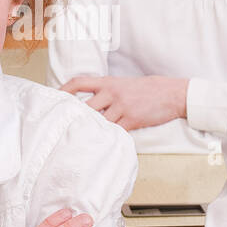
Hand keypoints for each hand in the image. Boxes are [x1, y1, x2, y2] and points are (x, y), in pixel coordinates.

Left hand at [60, 75, 186, 130]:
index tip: (54, 98)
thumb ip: (107, 92)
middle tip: (64, 127)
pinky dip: (108, 138)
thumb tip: (90, 104)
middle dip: (75, 117)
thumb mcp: (124, 84)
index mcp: (108, 82)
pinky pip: (115, 131)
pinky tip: (102, 144)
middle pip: (85, 107)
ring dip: (91, 131)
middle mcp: (112, 93)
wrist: (172, 92)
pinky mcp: (132, 120)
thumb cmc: (148, 89)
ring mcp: (122, 107)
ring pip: (99, 121)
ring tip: (80, 140)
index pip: (79, 82)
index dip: (64, 90)